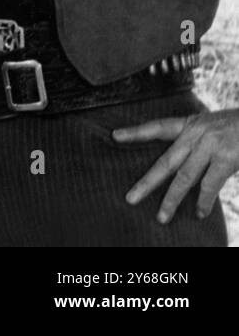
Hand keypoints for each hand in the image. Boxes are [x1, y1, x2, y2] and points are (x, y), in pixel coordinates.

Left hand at [115, 108, 238, 223]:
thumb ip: (198, 140)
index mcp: (191, 123)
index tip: (114, 136)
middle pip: (165, 161)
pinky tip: (199, 213)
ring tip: (162, 217)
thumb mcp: (214, 125)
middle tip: (130, 198)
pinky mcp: (226, 158)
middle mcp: (196, 133)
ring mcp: (211, 146)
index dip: (136, 132)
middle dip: (147, 182)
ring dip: (172, 199)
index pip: (158, 127)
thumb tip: (184, 162)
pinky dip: (204, 201)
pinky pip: (210, 185)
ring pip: (184, 178)